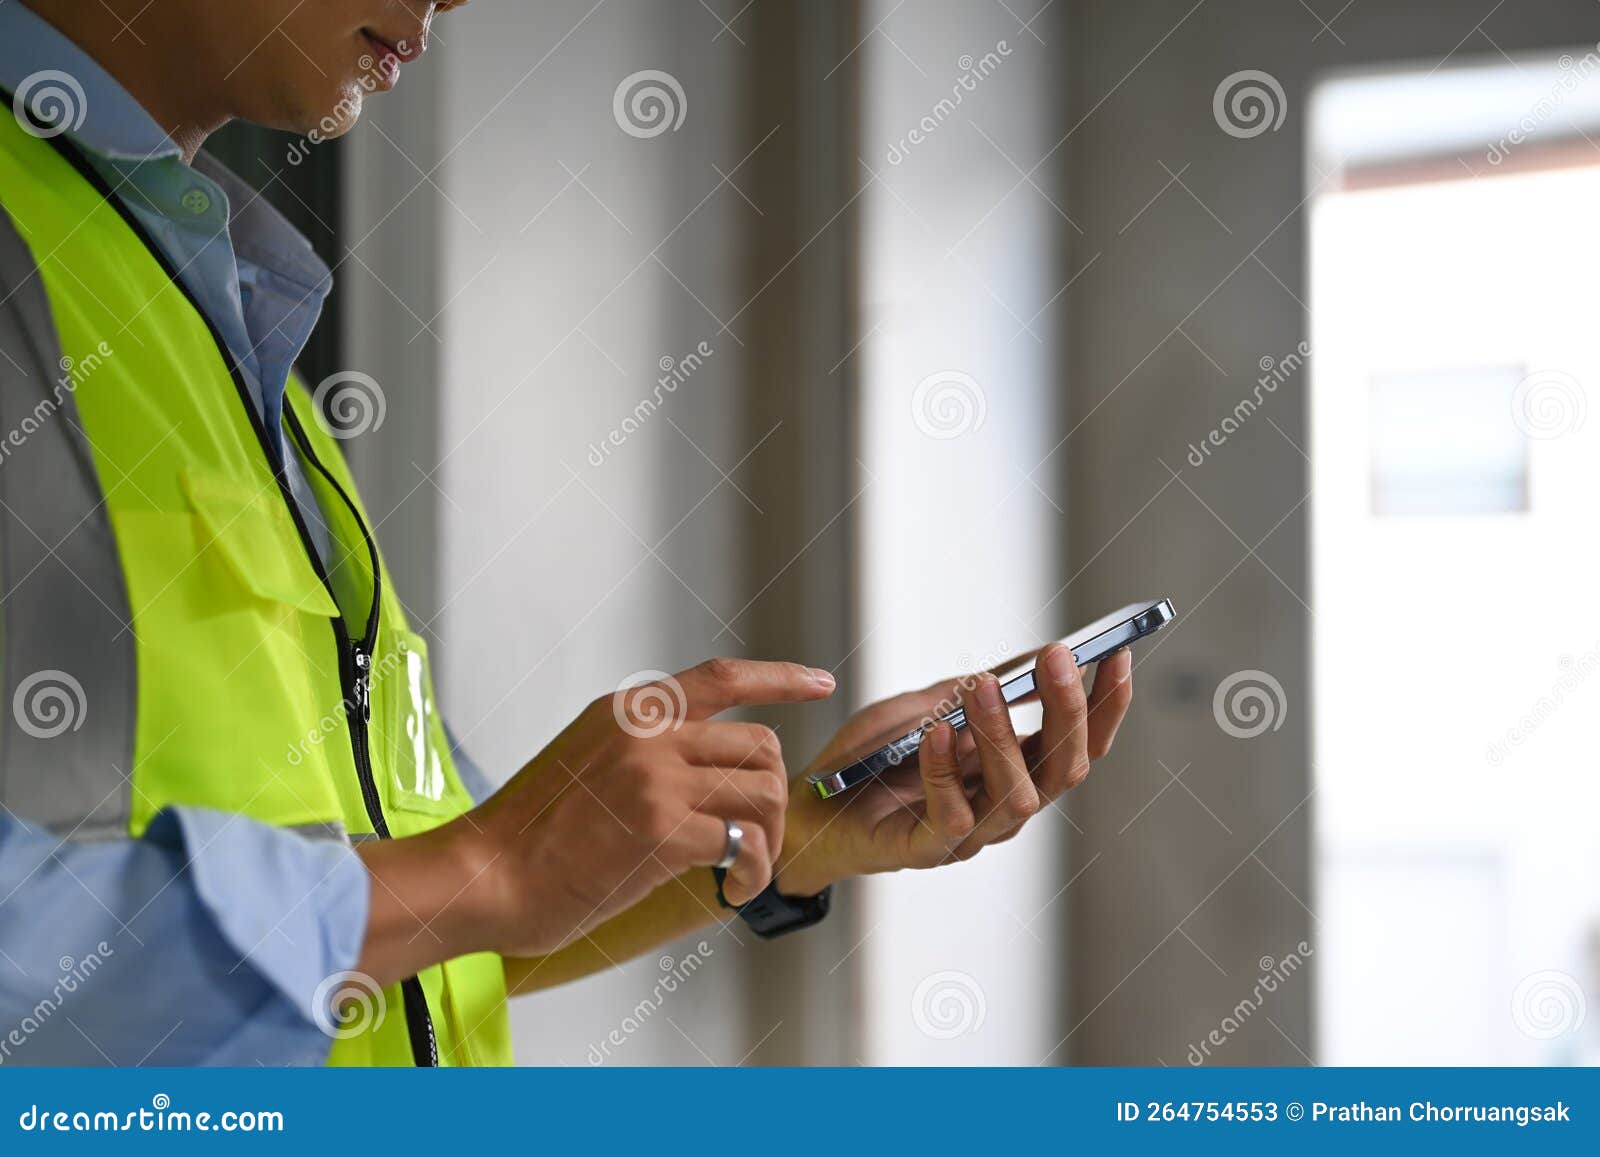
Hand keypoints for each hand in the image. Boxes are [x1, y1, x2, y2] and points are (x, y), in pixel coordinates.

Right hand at [360, 658, 834, 974]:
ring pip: (762, 793)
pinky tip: (729, 890)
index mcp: (629, 712)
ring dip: (767, 838)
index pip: (722, 677)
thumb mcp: (584, 759)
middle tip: (754, 835)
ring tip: (743, 868)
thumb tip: (702, 770)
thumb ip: (642, 751)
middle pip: (759, 744)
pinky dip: (750, 873)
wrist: (482, 875)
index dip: (781, 677)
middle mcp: (648, 735)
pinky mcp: (661, 832)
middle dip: (770, 794)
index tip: (819, 682)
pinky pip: (743, 843)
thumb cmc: (527, 835)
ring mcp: (656, 780)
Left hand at [775, 644, 1132, 896]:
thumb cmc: (871, 759)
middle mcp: (1004, 806)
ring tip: (980, 687)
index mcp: (1015, 771)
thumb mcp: (928, 706)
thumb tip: (1039, 653)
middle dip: (1067, 711)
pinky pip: (951, 815)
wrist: (809, 806)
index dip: (1106, 704)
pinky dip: (946, 770)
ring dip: (1003, 735)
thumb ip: (983, 688)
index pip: (1080, 743)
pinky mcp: (926, 850)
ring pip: (1017, 795)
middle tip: (1058, 659)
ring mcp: (970, 833)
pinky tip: (939, 732)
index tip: (1119, 655)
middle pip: (1064, 769)